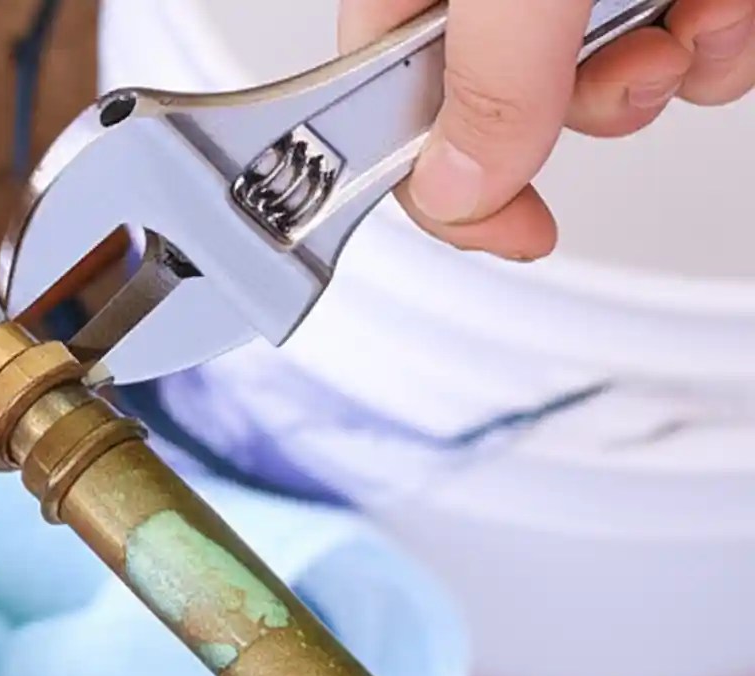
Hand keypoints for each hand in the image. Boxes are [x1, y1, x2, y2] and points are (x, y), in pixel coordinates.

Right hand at [339, 0, 754, 259]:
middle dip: (578, 116)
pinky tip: (717, 6)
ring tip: (691, 19)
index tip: (502, 226)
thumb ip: (488, 78)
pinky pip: (676, 45)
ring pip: (603, 83)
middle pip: (503, 107)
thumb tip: (459, 189)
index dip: (436, 182)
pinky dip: (714, 44)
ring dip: (659, 80)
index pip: (385, 106)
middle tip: (617, 76)